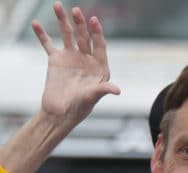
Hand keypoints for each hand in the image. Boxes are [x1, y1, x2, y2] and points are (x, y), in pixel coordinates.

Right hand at [33, 3, 120, 127]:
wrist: (61, 112)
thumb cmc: (81, 107)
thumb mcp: (93, 97)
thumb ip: (103, 90)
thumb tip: (117, 90)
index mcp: (100, 66)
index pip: (100, 45)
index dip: (97, 33)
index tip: (94, 20)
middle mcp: (86, 59)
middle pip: (84, 37)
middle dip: (80, 24)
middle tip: (77, 10)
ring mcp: (71, 57)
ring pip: (67, 35)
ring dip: (63, 21)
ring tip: (58, 5)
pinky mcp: (56, 60)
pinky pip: (48, 44)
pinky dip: (42, 34)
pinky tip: (36, 24)